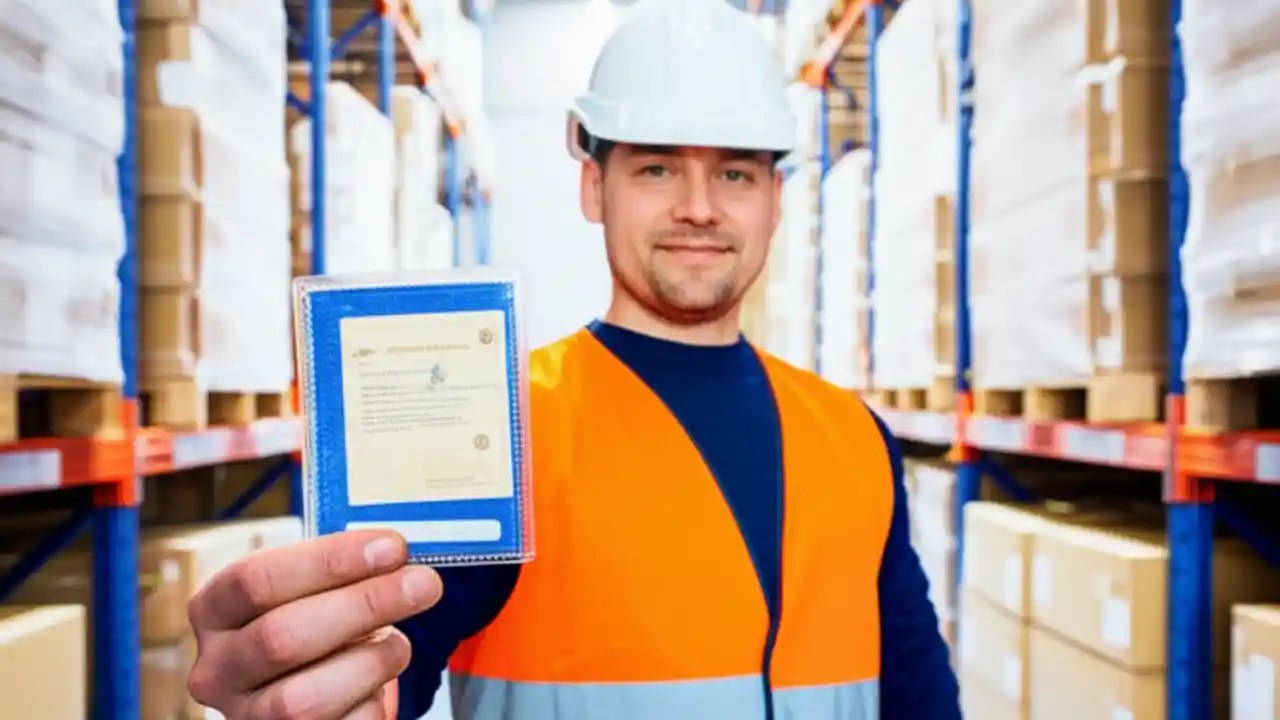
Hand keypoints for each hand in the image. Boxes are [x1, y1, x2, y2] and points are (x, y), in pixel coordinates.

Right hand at [187, 530, 442, 718]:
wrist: (314, 692)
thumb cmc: (317, 627)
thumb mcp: (313, 591)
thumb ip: (342, 571)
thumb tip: (395, 556)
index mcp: (215, 612)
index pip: (256, 580)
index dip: (329, 561)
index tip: (392, 547)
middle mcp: (217, 669)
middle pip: (282, 636)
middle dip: (365, 605)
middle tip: (424, 584)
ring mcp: (246, 717)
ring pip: (303, 699)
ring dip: (371, 663)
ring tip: (399, 645)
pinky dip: (372, 705)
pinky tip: (379, 686)